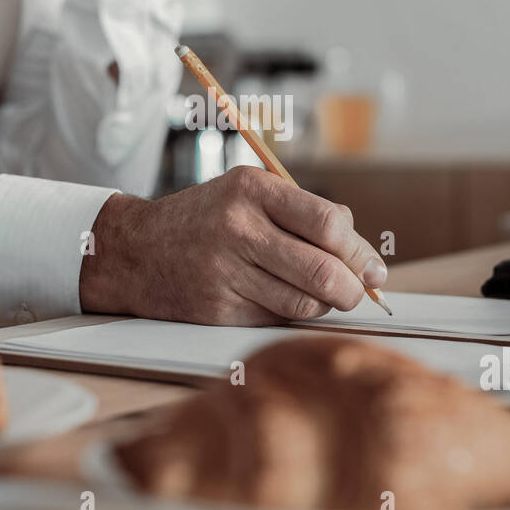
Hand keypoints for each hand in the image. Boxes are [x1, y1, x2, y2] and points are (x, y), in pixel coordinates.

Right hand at [79, 167, 388, 325]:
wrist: (136, 250)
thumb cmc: (207, 219)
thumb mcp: (249, 193)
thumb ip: (306, 213)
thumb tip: (366, 256)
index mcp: (253, 189)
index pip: (330, 224)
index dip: (361, 252)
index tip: (374, 268)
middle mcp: (238, 228)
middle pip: (324, 272)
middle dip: (353, 289)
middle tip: (359, 293)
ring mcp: (225, 272)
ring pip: (305, 303)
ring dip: (325, 305)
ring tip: (320, 294)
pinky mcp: (217, 309)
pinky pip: (277, 319)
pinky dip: (291, 314)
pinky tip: (283, 299)